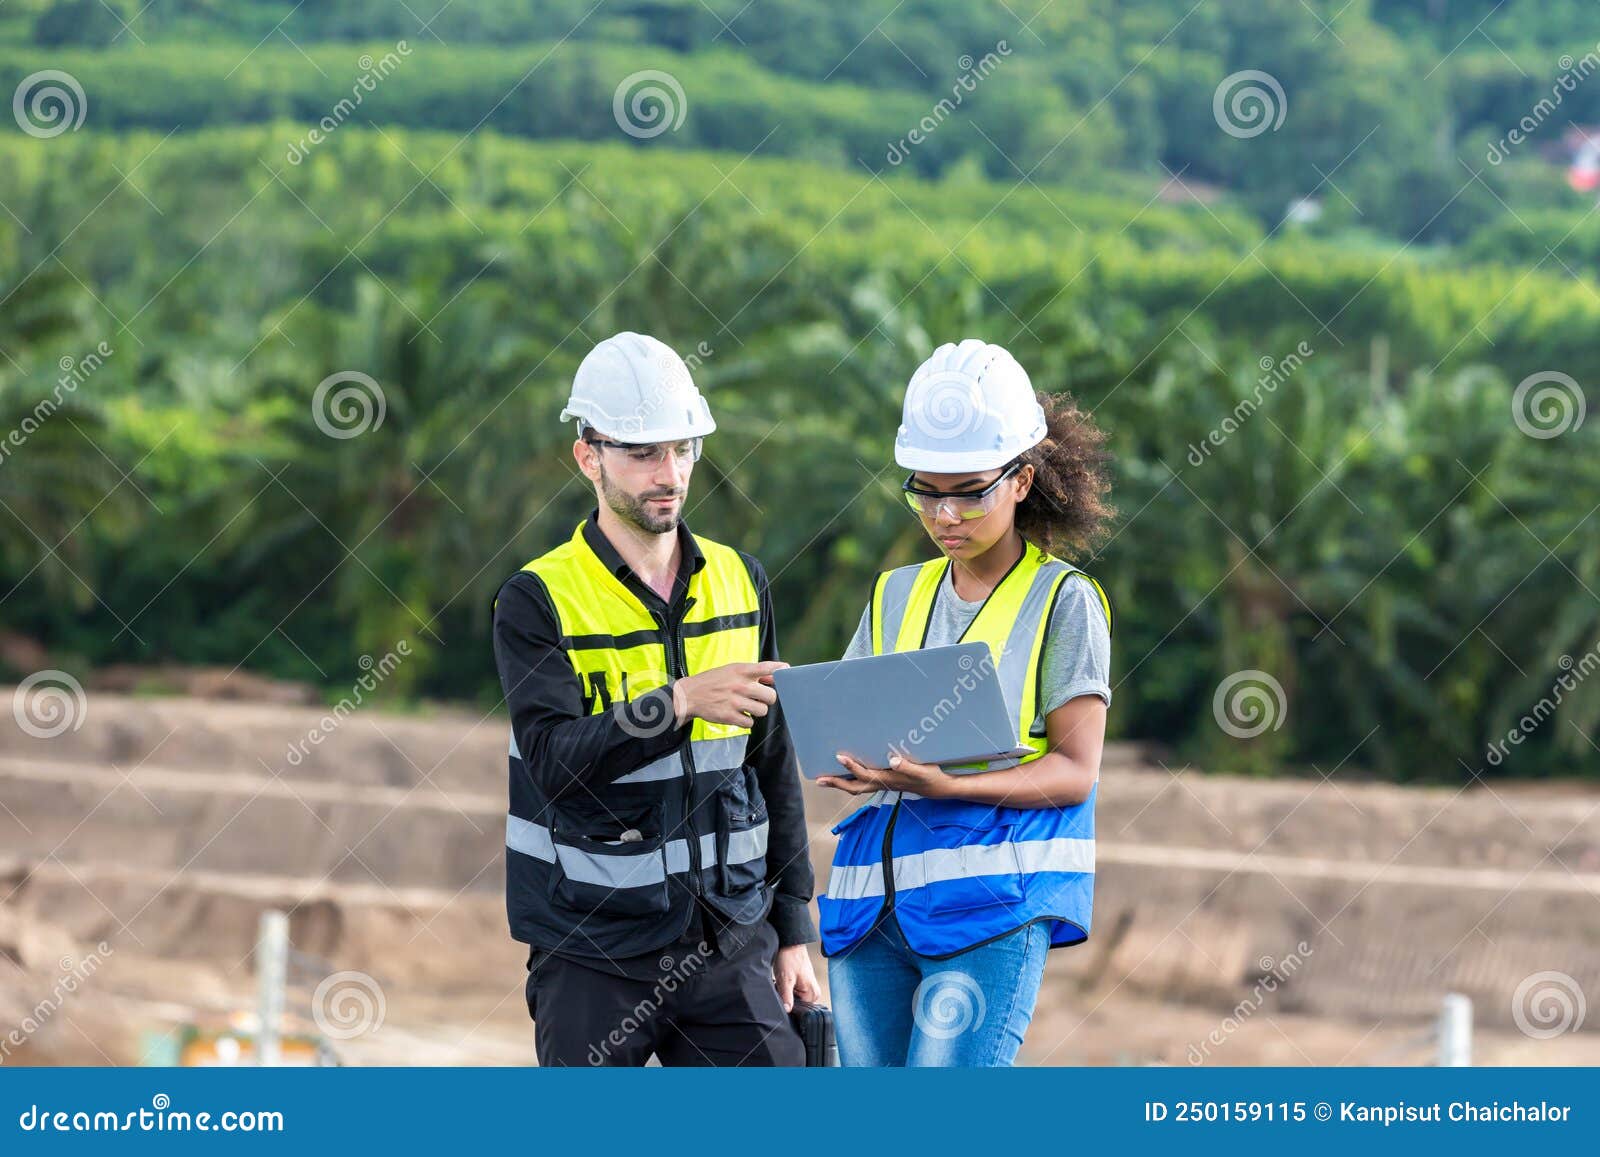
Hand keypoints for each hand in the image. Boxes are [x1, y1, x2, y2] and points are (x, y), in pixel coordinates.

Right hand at [671, 661, 787, 726]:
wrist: (690, 695)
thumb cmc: (714, 681)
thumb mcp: (732, 670)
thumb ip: (753, 673)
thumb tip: (774, 677)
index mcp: (740, 671)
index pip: (766, 668)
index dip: (779, 670)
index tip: (786, 671)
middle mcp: (739, 685)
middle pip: (771, 696)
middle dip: (767, 698)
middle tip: (758, 698)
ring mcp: (734, 701)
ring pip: (762, 711)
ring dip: (757, 710)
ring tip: (746, 706)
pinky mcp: (729, 716)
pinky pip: (750, 722)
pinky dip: (746, 720)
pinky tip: (738, 714)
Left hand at [772, 943, 820, 1012]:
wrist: (789, 943)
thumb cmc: (789, 958)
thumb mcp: (785, 979)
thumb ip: (787, 997)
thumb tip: (787, 1010)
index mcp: (813, 994)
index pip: (800, 1010)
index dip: (788, 1005)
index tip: (782, 995)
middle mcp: (814, 992)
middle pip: (797, 1005)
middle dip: (787, 998)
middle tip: (782, 985)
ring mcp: (809, 987)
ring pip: (794, 998)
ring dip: (786, 992)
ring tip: (784, 980)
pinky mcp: (804, 983)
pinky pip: (794, 992)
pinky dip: (787, 988)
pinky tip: (784, 980)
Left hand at [816, 752, 949, 795]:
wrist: (939, 788)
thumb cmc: (930, 777)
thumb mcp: (922, 770)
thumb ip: (908, 766)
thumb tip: (893, 761)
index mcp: (888, 779)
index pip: (865, 774)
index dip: (851, 767)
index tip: (839, 757)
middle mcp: (882, 784)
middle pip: (853, 787)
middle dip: (836, 783)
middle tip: (818, 780)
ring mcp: (882, 784)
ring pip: (856, 787)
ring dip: (840, 783)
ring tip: (824, 778)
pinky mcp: (885, 782)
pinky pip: (863, 783)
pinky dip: (851, 780)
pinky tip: (846, 773)